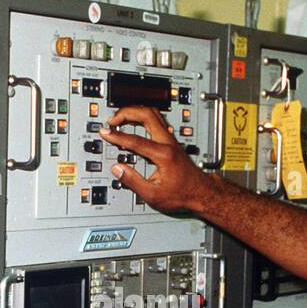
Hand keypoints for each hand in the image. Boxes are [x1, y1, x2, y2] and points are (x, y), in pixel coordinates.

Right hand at [100, 106, 216, 215]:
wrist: (201, 191)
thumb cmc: (182, 194)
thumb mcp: (154, 195)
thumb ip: (133, 182)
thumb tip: (117, 169)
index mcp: (163, 155)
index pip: (135, 140)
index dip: (117, 136)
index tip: (105, 133)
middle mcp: (168, 143)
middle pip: (147, 114)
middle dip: (126, 113)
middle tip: (112, 120)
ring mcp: (171, 139)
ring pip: (152, 113)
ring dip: (135, 112)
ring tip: (120, 119)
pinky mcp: (171, 140)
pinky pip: (155, 120)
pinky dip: (141, 117)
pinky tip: (133, 123)